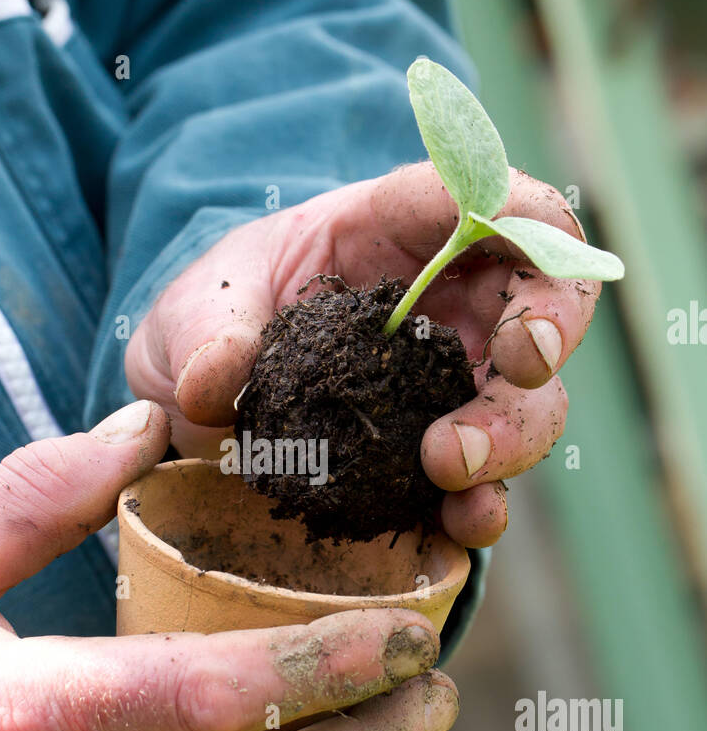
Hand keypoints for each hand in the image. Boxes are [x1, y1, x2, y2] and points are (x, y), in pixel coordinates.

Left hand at [126, 162, 596, 546]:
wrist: (191, 403)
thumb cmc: (208, 321)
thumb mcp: (187, 309)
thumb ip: (203, 332)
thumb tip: (215, 379)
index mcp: (399, 229)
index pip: (494, 201)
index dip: (529, 224)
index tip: (512, 273)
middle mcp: (448, 301)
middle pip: (542, 303)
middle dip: (540, 342)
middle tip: (504, 373)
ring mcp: (452, 383)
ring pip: (530, 401)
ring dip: (510, 436)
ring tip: (449, 468)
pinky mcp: (438, 461)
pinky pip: (483, 486)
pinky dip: (477, 511)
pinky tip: (454, 530)